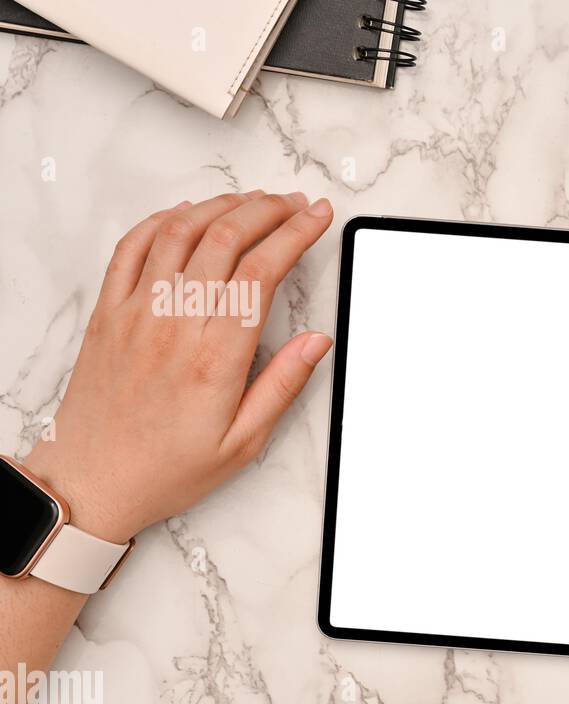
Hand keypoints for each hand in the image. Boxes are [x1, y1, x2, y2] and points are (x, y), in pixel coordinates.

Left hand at [23, 191, 335, 542]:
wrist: (93, 479)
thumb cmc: (167, 467)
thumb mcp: (244, 442)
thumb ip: (283, 385)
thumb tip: (317, 341)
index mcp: (215, 358)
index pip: (263, 271)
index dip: (296, 233)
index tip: (319, 216)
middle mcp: (174, 325)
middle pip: (226, 238)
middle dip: (268, 209)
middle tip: (295, 203)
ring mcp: (136, 313)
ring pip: (180, 232)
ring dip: (221, 205)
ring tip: (252, 201)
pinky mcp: (108, 312)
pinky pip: (132, 247)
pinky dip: (163, 219)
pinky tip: (188, 214)